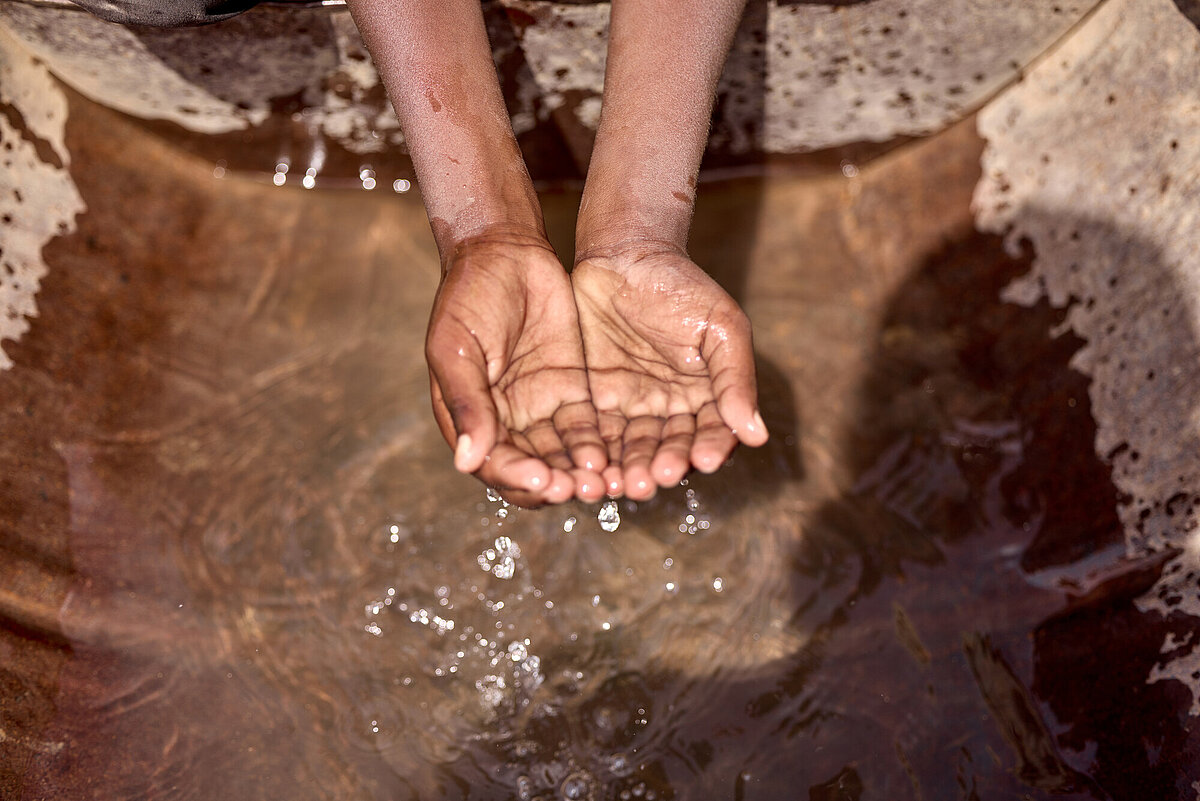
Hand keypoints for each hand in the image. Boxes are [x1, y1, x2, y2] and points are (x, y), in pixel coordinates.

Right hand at [426, 228, 607, 505]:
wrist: (504, 252)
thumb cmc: (467, 296)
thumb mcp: (456, 349)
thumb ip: (467, 404)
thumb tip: (468, 461)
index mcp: (469, 419)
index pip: (494, 465)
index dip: (517, 478)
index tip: (543, 480)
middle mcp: (506, 422)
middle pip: (533, 471)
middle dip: (556, 484)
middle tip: (582, 489)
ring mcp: (541, 409)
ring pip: (563, 457)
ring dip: (580, 474)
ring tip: (605, 481)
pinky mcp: (573, 392)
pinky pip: (588, 431)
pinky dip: (598, 449)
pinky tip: (615, 457)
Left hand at [571, 242, 767, 499]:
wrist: (624, 254)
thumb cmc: (683, 286)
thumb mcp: (720, 327)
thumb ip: (735, 380)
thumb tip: (757, 436)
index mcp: (707, 397)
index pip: (711, 434)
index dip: (707, 448)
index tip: (701, 460)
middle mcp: (670, 410)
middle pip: (669, 449)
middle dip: (661, 467)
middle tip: (652, 480)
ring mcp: (631, 408)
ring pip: (631, 449)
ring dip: (628, 470)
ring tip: (624, 483)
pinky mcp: (594, 402)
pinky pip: (596, 435)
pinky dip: (595, 454)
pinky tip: (592, 467)